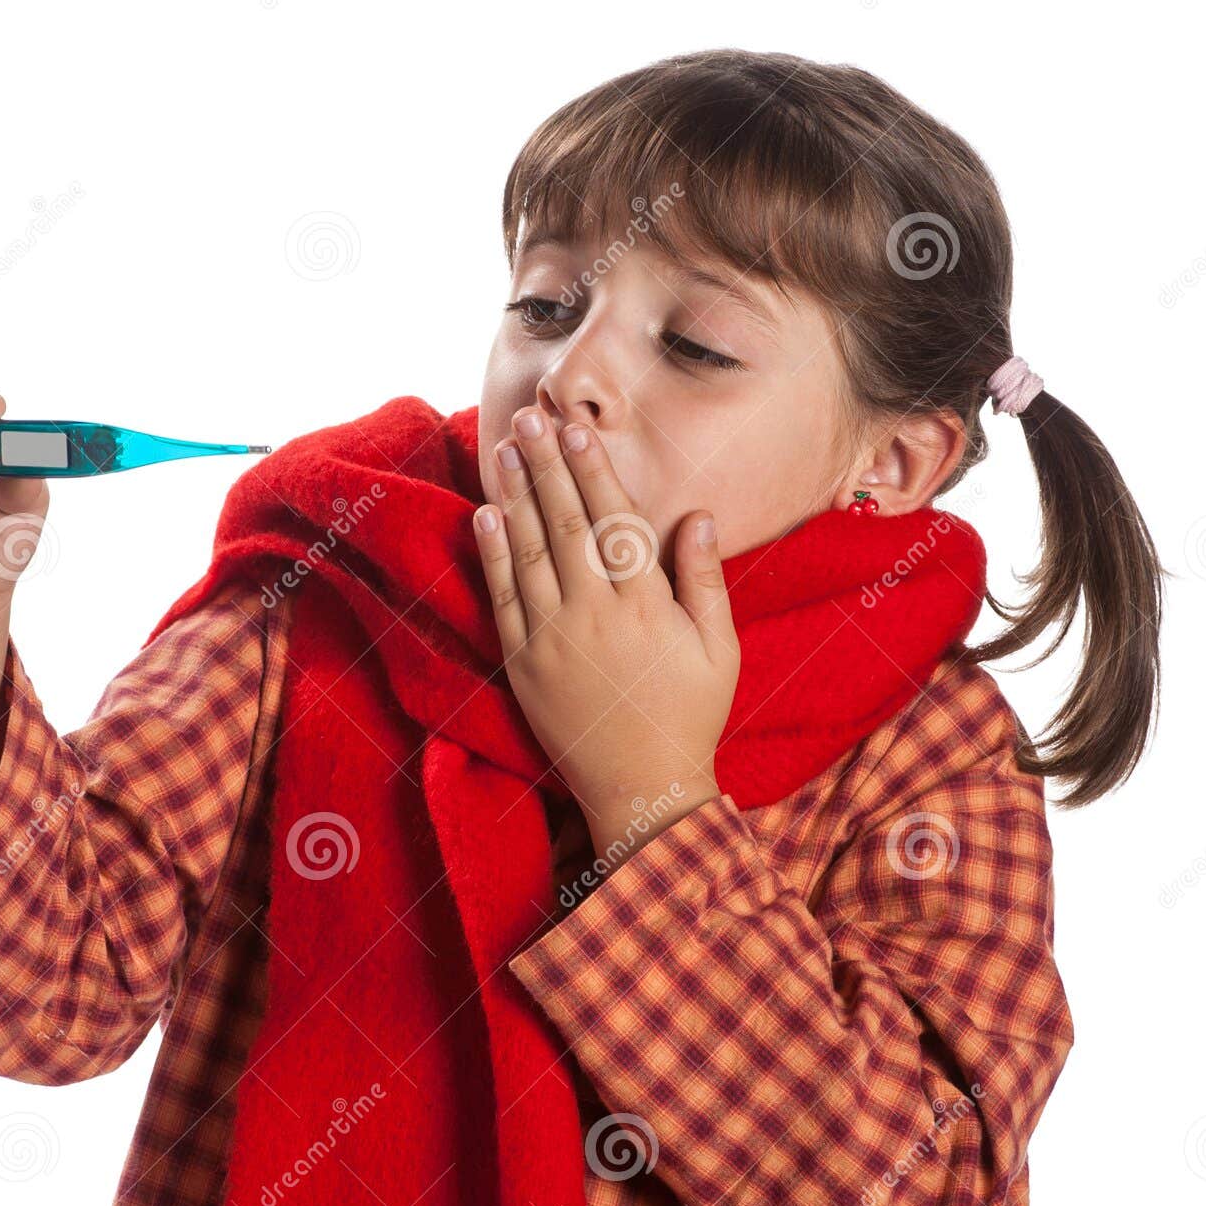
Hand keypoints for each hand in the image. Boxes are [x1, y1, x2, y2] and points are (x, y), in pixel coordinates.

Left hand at [472, 406, 740, 852]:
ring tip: (504, 447)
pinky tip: (486, 514)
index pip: (615, 521)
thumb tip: (697, 517)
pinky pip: (503, 598)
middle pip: (566, 523)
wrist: (640, 789)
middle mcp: (594, 615)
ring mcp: (552, 639)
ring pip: (529, 551)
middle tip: (530, 416)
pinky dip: (493, 554)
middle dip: (546, 465)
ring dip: (515, 494)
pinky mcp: (523, 664)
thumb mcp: (719, 651)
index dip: (593, 470)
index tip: (578, 429)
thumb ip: (705, 581)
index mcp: (646, 607)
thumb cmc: (688, 717)